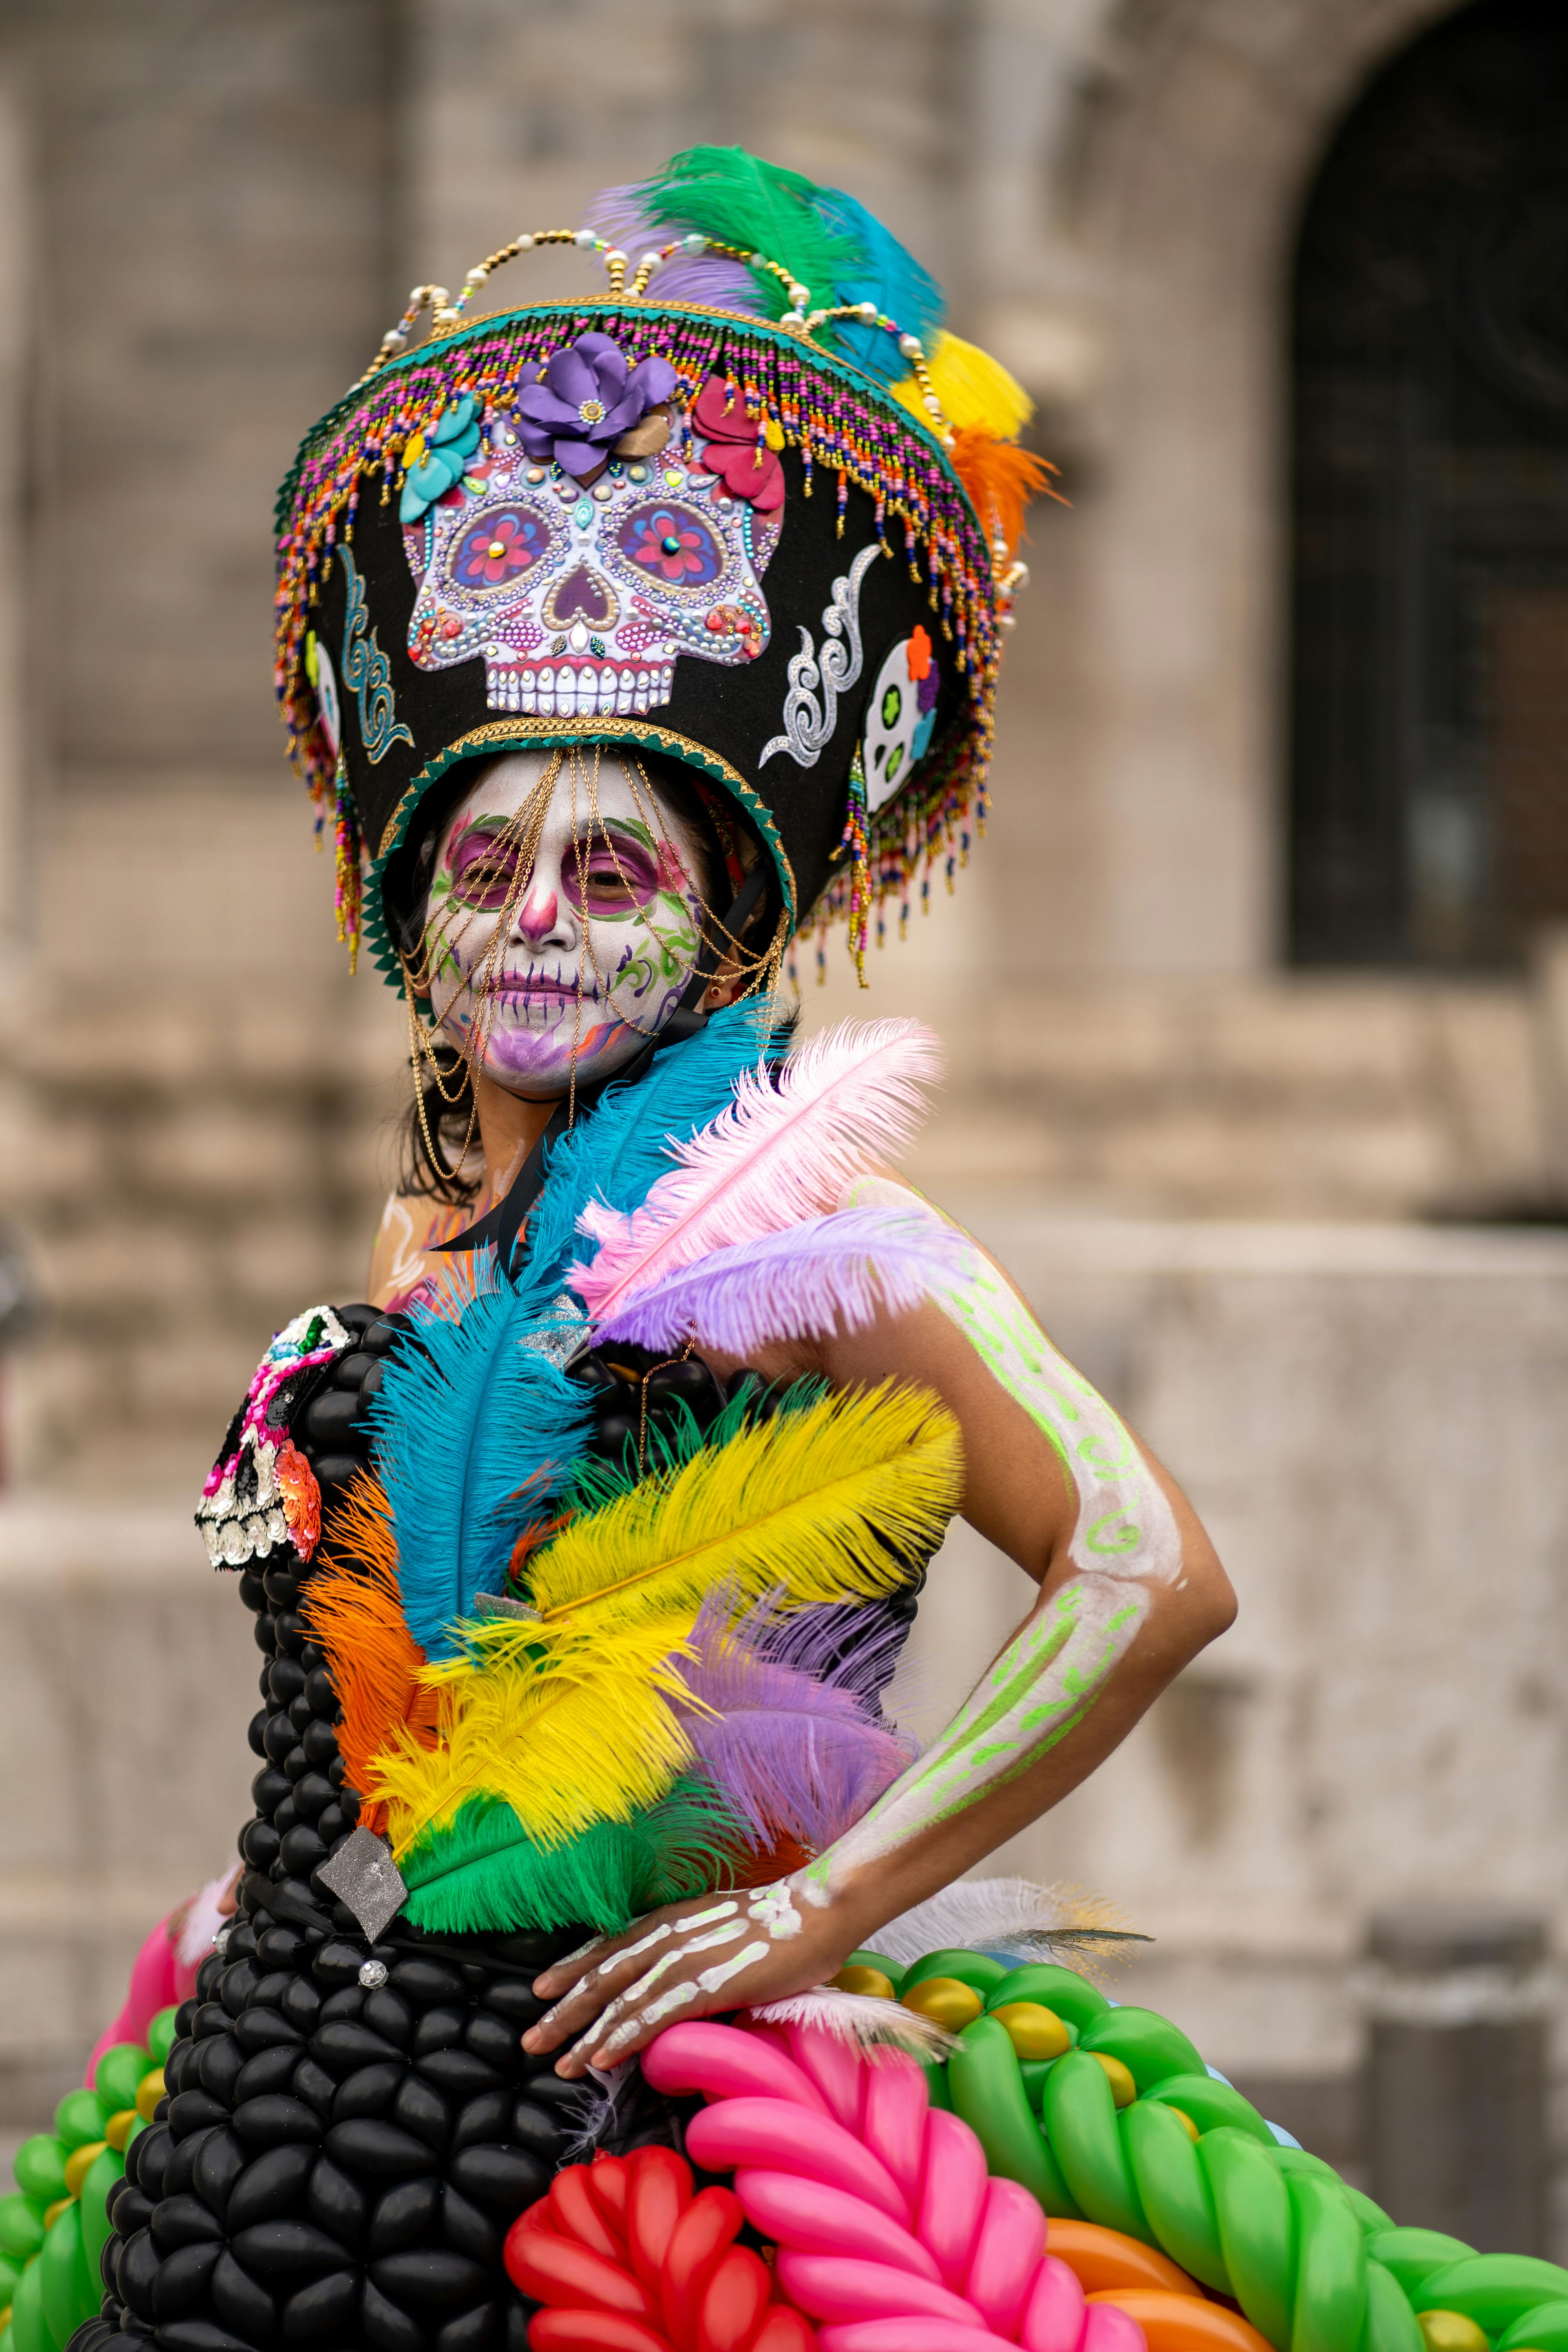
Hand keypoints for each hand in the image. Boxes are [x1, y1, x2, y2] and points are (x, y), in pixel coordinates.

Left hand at [523, 1878, 851, 2076]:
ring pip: (620, 2001)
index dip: (574, 1967)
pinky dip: (622, 2038)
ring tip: (557, 2060)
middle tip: (530, 2036)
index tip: (543, 1989)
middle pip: (603, 1975)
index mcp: (670, 1920)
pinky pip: (652, 2016)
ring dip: (585, 2034)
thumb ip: (695, 1951)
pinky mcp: (705, 1984)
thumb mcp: (722, 1930)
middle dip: (564, 2008)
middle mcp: (667, 1936)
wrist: (817, 1911)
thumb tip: (679, 1979)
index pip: (610, 1946)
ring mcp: (683, 1959)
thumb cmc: (780, 1924)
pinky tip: (601, 2059)